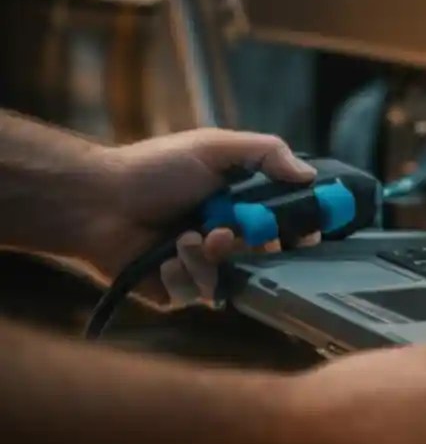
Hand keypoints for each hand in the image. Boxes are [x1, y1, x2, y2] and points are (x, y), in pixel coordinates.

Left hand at [90, 128, 317, 307]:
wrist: (97, 200)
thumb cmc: (153, 169)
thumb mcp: (215, 147)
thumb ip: (267, 153)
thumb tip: (310, 176)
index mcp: (240, 206)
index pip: (285, 226)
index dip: (298, 233)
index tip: (303, 234)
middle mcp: (226, 238)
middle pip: (265, 259)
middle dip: (248, 247)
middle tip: (225, 232)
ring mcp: (203, 267)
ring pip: (231, 281)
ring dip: (209, 260)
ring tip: (182, 240)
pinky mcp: (177, 291)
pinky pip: (197, 296)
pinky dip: (183, 275)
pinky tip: (164, 257)